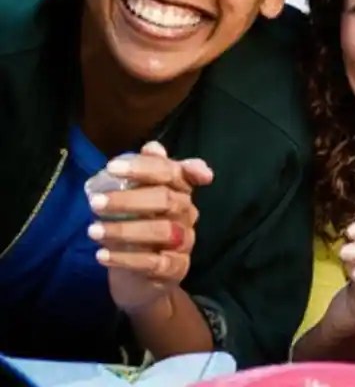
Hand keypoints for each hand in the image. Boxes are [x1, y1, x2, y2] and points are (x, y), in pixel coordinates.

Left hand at [88, 142, 212, 314]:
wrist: (144, 282)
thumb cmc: (140, 233)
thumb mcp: (139, 204)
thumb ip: (147, 174)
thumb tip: (154, 146)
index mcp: (181, 193)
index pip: (172, 173)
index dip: (145, 168)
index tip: (111, 167)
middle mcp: (188, 215)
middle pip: (167, 200)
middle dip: (129, 199)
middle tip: (95, 203)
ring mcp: (185, 243)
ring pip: (163, 231)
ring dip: (124, 230)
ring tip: (93, 231)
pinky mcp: (175, 270)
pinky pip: (155, 263)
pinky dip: (127, 259)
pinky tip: (102, 255)